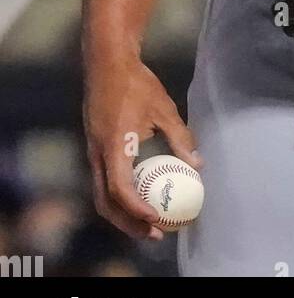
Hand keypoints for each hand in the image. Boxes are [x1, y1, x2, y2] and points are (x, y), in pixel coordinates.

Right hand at [84, 56, 202, 240]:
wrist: (106, 63)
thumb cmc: (136, 83)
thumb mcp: (163, 108)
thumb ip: (179, 137)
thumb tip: (197, 164)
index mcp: (113, 146)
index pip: (120, 189)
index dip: (136, 209)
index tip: (156, 219)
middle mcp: (97, 154)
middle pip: (105, 202)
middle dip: (128, 223)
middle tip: (154, 234)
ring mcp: (92, 151)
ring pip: (101, 195)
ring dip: (122, 213)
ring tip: (148, 223)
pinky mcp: (94, 147)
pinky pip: (102, 181)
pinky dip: (118, 197)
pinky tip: (138, 197)